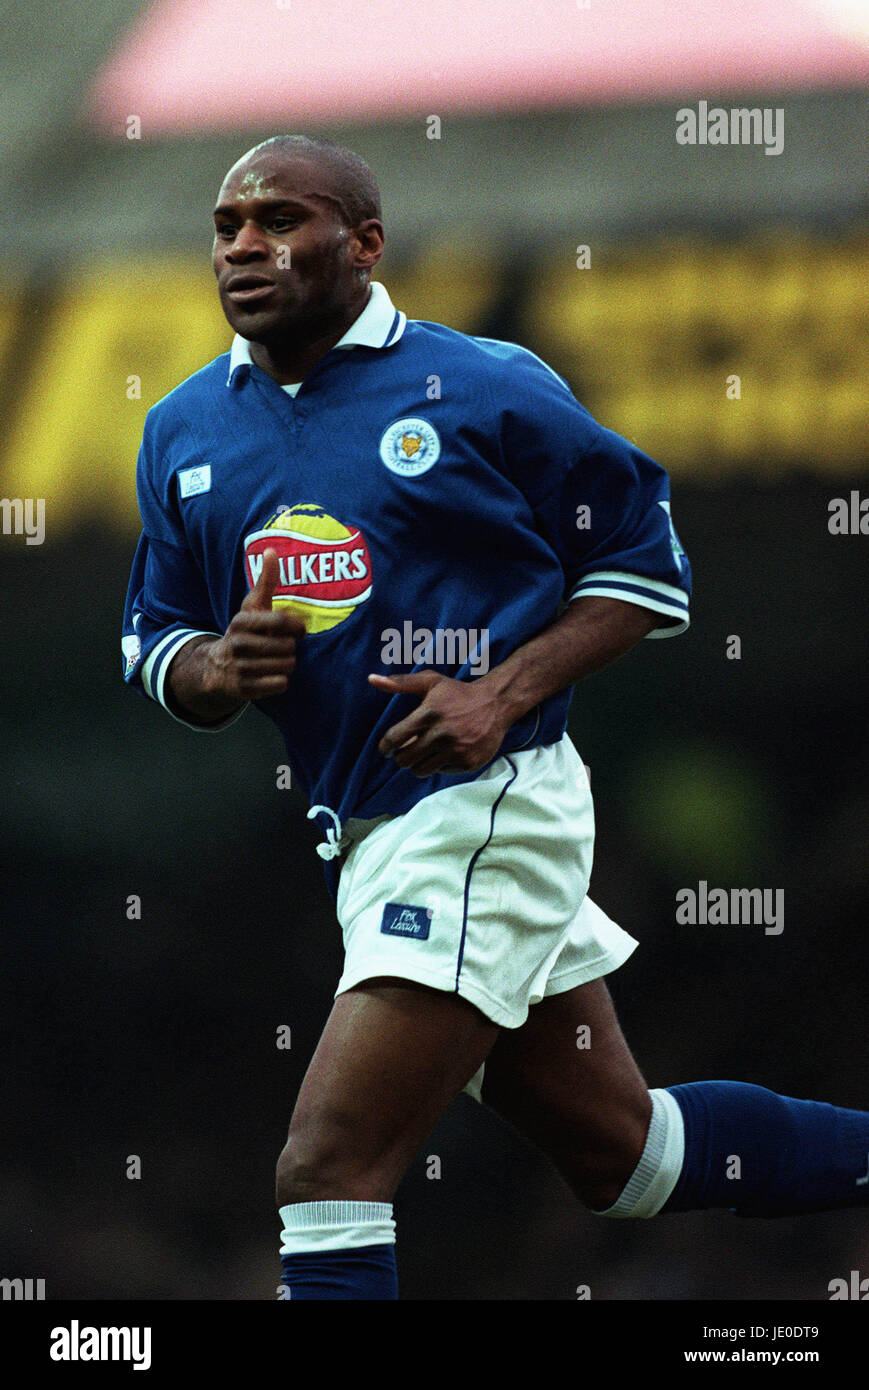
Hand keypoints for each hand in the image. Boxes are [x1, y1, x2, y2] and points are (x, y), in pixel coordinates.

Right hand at [204, 548, 305, 701]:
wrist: (215, 668)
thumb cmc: (244, 633)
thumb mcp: (251, 607)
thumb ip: (265, 581)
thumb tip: (271, 550)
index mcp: (242, 621)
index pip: (280, 622)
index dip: (297, 627)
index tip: (300, 630)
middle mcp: (238, 644)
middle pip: (287, 647)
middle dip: (290, 648)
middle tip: (282, 647)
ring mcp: (239, 668)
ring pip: (285, 667)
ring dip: (287, 665)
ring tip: (277, 660)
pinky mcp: (243, 689)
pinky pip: (278, 685)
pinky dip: (280, 681)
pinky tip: (271, 675)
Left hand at [368, 670, 510, 776]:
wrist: (496, 704)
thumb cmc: (458, 693)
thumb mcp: (430, 682)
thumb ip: (400, 682)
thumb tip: (372, 679)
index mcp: (429, 713)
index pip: (395, 738)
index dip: (386, 747)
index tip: (386, 749)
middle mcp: (441, 733)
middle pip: (405, 759)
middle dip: (401, 757)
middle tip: (407, 751)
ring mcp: (456, 750)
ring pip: (421, 770)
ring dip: (418, 764)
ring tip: (424, 753)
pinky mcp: (467, 762)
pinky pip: (441, 772)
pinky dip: (439, 765)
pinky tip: (446, 752)